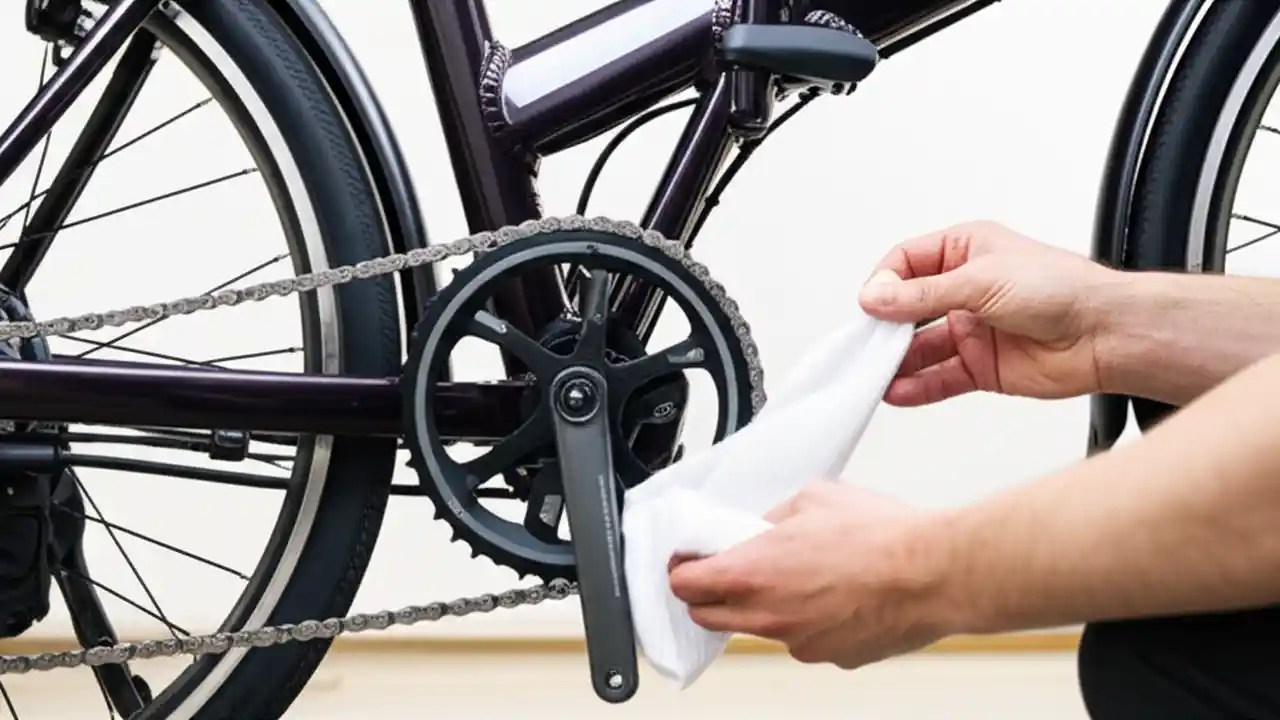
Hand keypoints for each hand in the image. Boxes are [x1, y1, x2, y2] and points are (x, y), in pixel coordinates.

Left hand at [667, 482, 953, 669]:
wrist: (934, 574)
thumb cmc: (881, 537)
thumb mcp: (812, 498)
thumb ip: (772, 516)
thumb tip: (761, 525)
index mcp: (752, 573)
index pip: (684, 584)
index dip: (682, 569)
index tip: (688, 561)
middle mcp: (768, 617)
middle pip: (708, 615)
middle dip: (709, 592)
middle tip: (727, 569)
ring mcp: (798, 643)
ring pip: (758, 627)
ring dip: (761, 606)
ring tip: (800, 576)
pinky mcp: (829, 657)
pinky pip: (802, 638)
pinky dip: (806, 621)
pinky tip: (834, 595)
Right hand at [859, 220, 1115, 404]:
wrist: (1107, 333)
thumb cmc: (1063, 288)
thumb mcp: (982, 280)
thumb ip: (924, 294)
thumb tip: (876, 298)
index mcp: (966, 250)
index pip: (907, 262)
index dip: (885, 282)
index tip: (872, 303)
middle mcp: (965, 289)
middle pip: (908, 308)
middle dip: (885, 326)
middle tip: (867, 342)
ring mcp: (972, 329)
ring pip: (920, 347)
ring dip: (897, 361)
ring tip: (876, 373)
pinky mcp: (981, 366)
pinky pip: (939, 377)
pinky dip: (917, 386)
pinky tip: (897, 391)